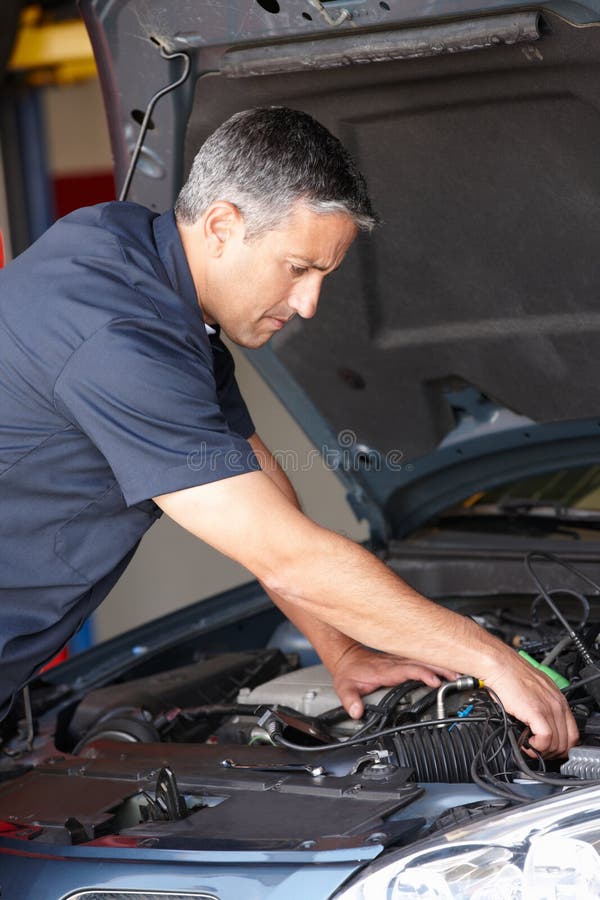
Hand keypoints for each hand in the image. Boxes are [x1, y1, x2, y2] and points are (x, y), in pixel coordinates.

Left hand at [330, 643, 458, 718]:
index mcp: (385, 670)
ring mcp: (400, 660)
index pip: (408, 669)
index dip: (422, 673)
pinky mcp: (402, 660)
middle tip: (458, 676)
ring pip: (423, 659)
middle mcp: (395, 662)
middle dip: (440, 668)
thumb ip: (350, 700)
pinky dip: (435, 663)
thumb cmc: (350, 672)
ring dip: (441, 665)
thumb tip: (356, 711)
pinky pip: (421, 660)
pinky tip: (447, 668)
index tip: (435, 680)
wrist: (347, 657)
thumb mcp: (344, 687)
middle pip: (421, 662)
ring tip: (458, 673)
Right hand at [484, 654, 578, 757]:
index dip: (561, 747)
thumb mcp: (534, 690)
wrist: (500, 665)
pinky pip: (545, 739)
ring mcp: (549, 708)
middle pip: (567, 742)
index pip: (572, 733)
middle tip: (537, 750)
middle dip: (551, 752)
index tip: (549, 749)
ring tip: (528, 745)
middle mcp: (557, 704)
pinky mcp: (536, 712)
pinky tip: (526, 742)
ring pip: (557, 744)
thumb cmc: (511, 675)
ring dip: (542, 751)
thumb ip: (541, 707)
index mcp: (558, 699)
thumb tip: (537, 724)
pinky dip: (536, 747)